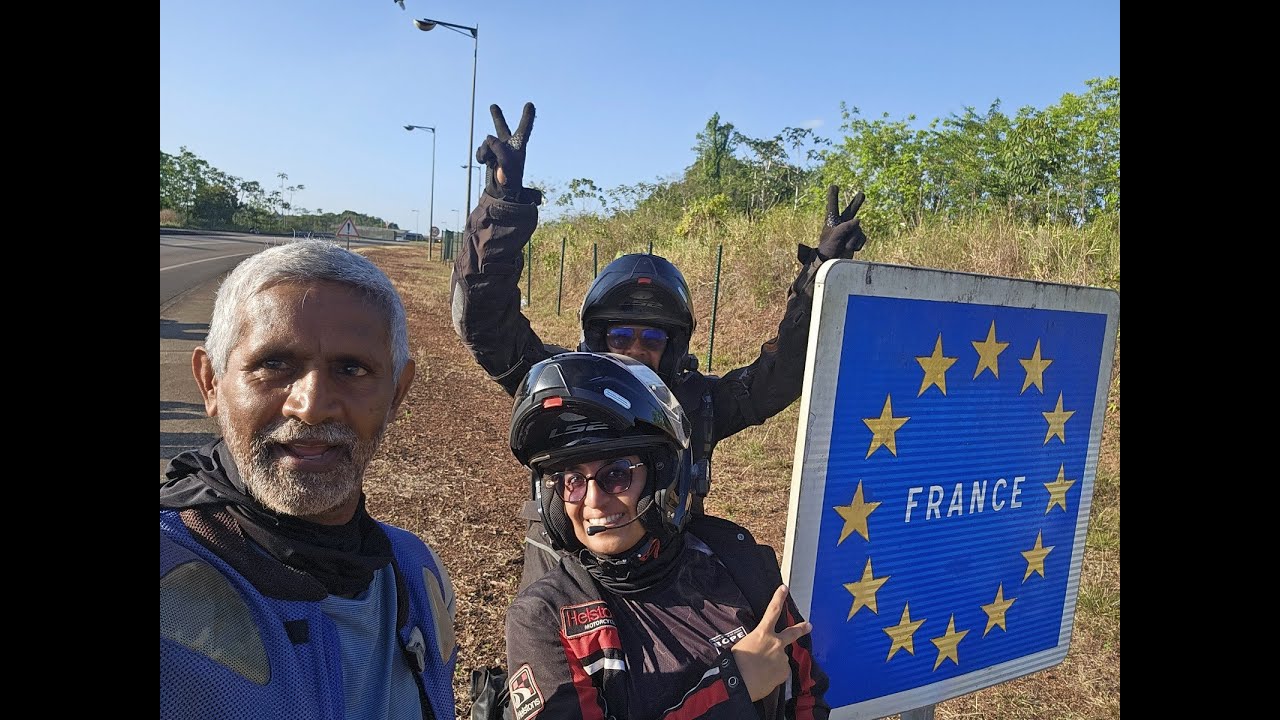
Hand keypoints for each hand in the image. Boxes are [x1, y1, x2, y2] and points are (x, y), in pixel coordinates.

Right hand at [476, 102, 535, 200]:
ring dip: (486, 152)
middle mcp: (508, 147)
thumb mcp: (507, 164)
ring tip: (490, 162)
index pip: (524, 129)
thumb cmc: (510, 181)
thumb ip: (499, 148)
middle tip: (493, 106)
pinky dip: (480, 156)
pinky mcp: (488, 157)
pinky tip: (485, 163)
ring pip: (487, 143)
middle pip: (502, 128)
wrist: (502, 194)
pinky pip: (480, 151)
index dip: (527, 117)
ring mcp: (497, 152)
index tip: (530, 104)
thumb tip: (488, 137)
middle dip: (497, 117)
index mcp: (519, 147)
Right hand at [731, 585, 811, 701]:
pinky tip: (764, 678)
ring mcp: (782, 658)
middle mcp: (776, 643)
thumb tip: (761, 651)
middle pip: (792, 633)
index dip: (779, 598)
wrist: (738, 682)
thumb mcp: (743, 645)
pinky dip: (774, 675)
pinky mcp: (784, 672)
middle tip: (809, 625)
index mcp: (762, 633)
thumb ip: (756, 644)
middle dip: (801, 628)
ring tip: (761, 672)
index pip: (772, 610)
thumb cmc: (735, 663)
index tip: (784, 588)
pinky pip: (780, 672)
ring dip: (775, 663)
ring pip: (781, 659)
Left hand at [815, 185, 867, 259]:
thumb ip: (845, 227)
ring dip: (853, 239)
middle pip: (851, 211)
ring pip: (858, 229)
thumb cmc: (828, 250)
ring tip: (845, 246)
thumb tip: (858, 220)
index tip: (834, 186)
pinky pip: (862, 237)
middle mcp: (841, 225)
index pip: (833, 206)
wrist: (832, 265)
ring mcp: (850, 232)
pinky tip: (851, 249)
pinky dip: (858, 243)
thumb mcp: (834, 237)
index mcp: (831, 222)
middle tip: (862, 193)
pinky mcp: (856, 239)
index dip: (833, 196)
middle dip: (856, 203)